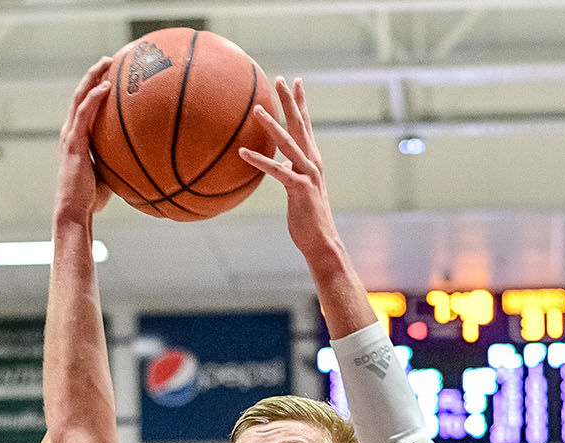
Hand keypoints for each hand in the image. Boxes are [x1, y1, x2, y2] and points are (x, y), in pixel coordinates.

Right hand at [54, 56, 113, 224]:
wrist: (75, 210)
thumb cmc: (92, 198)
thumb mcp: (110, 174)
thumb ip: (120, 161)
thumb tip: (144, 159)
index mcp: (77, 138)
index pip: (85, 106)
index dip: (95, 88)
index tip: (111, 74)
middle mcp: (71, 132)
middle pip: (81, 95)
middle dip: (94, 74)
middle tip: (110, 59)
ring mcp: (70, 135)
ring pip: (80, 97)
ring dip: (93, 77)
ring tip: (108, 61)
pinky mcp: (73, 142)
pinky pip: (84, 113)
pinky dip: (94, 97)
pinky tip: (107, 86)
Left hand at [240, 77, 340, 263]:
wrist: (321, 241)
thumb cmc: (307, 217)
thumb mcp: (298, 188)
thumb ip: (291, 171)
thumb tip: (281, 162)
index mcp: (312, 160)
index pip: (306, 125)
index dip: (300, 103)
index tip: (294, 82)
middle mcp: (313, 162)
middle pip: (300, 125)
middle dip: (290, 101)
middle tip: (280, 79)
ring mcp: (307, 174)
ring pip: (288, 143)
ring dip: (271, 125)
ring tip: (257, 109)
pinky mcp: (299, 188)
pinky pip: (276, 171)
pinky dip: (259, 160)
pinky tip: (243, 152)